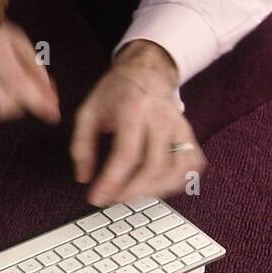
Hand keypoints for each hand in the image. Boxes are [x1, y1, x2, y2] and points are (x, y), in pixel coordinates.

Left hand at [71, 40, 206, 207]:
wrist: (147, 72)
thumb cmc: (116, 93)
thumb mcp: (88, 112)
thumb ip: (82, 146)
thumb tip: (84, 179)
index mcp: (134, 109)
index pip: (127, 154)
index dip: (112, 181)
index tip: (97, 198)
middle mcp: (162, 118)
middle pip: (154, 166)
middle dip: (132, 191)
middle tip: (112, 200)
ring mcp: (180, 127)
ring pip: (176, 170)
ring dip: (153, 192)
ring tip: (131, 196)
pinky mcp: (190, 136)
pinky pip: (190, 166)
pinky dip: (175, 183)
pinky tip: (155, 187)